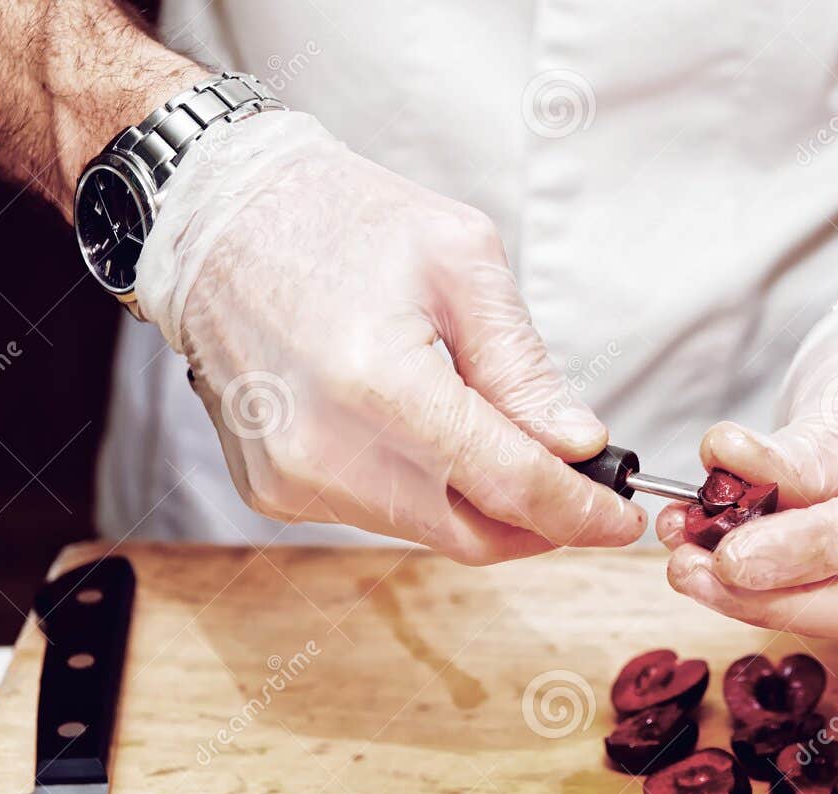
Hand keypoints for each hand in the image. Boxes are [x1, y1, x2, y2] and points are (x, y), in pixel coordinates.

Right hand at [136, 111, 644, 560]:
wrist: (216, 217)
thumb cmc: (337, 219)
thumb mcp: (460, 262)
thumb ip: (524, 367)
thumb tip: (578, 444)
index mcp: (380, 384)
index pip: (510, 485)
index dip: (579, 511)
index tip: (621, 517)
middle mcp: (326, 449)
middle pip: (473, 532)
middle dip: (542, 523)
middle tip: (582, 493)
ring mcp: (292, 478)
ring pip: (428, 530)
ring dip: (481, 505)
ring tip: (498, 440)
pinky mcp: (272, 490)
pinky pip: (377, 514)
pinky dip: (424, 492)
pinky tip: (427, 436)